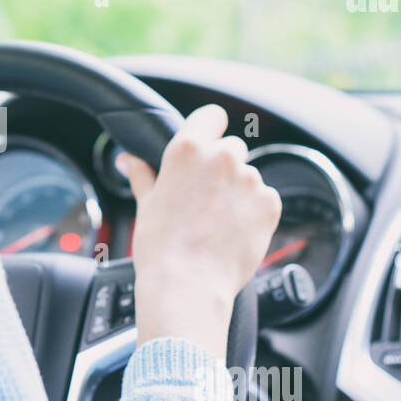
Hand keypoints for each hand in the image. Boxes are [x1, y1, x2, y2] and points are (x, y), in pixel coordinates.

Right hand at [114, 104, 281, 358]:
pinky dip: (252, 212)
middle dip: (222, 167)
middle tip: (205, 197)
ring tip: (217, 222)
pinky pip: (264, 199)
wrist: (188, 285)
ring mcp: (250, 180)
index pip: (211, 116)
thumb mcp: (146, 204)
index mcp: (189, 149)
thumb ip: (144, 175)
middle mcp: (223, 157)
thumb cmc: (161, 247)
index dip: (209, 129)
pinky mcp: (270, 204)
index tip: (206, 144)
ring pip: (248, 176)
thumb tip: (130, 160)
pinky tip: (233, 231)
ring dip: (237, 191)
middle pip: (232, 148)